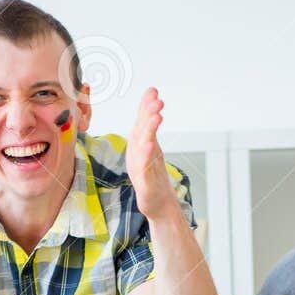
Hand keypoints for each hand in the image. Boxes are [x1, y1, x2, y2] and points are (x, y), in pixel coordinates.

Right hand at [126, 87, 181, 224]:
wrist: (158, 204)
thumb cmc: (153, 175)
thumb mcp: (151, 146)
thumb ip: (149, 123)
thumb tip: (153, 98)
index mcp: (138, 145)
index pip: (142, 122)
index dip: (146, 106)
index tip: (153, 90)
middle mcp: (136, 154)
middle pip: (141, 131)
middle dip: (148, 114)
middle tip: (157, 100)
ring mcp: (139, 168)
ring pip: (143, 146)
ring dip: (149, 130)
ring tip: (157, 117)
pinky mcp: (144, 184)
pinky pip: (144, 168)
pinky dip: (146, 156)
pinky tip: (150, 146)